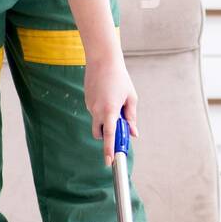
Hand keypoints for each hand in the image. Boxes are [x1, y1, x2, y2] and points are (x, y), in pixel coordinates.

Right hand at [84, 50, 138, 165]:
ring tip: (116, 102)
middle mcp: (97, 110)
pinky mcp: (87, 100)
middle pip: (100, 134)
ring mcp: (90, 106)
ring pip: (97, 122)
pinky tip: (108, 95)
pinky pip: (95, 112)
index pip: (108, 135)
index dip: (109, 150)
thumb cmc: (120, 78)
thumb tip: (133, 133)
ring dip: (106, 121)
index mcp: (110, 110)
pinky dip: (102, 111)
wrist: (102, 60)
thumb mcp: (131, 97)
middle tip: (119, 128)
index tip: (110, 161)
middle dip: (107, 136)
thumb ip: (131, 117)